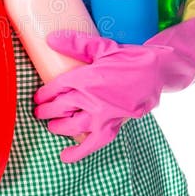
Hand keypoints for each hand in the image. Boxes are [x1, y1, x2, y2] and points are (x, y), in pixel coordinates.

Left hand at [34, 17, 194, 162]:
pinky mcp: (113, 125)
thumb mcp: (102, 47)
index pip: (56, 88)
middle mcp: (91, 99)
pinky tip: (65, 156)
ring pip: (71, 126)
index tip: (38, 98)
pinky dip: (78, 152)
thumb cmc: (129, 58)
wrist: (157, 73)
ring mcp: (102, 115)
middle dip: (45, 111)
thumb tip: (50, 38)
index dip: (43, 94)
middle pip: (60, 108)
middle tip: (39, 112)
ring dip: (57, 127)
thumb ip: (76, 43)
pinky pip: (92, 143)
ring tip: (51, 126)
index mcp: (86, 78)